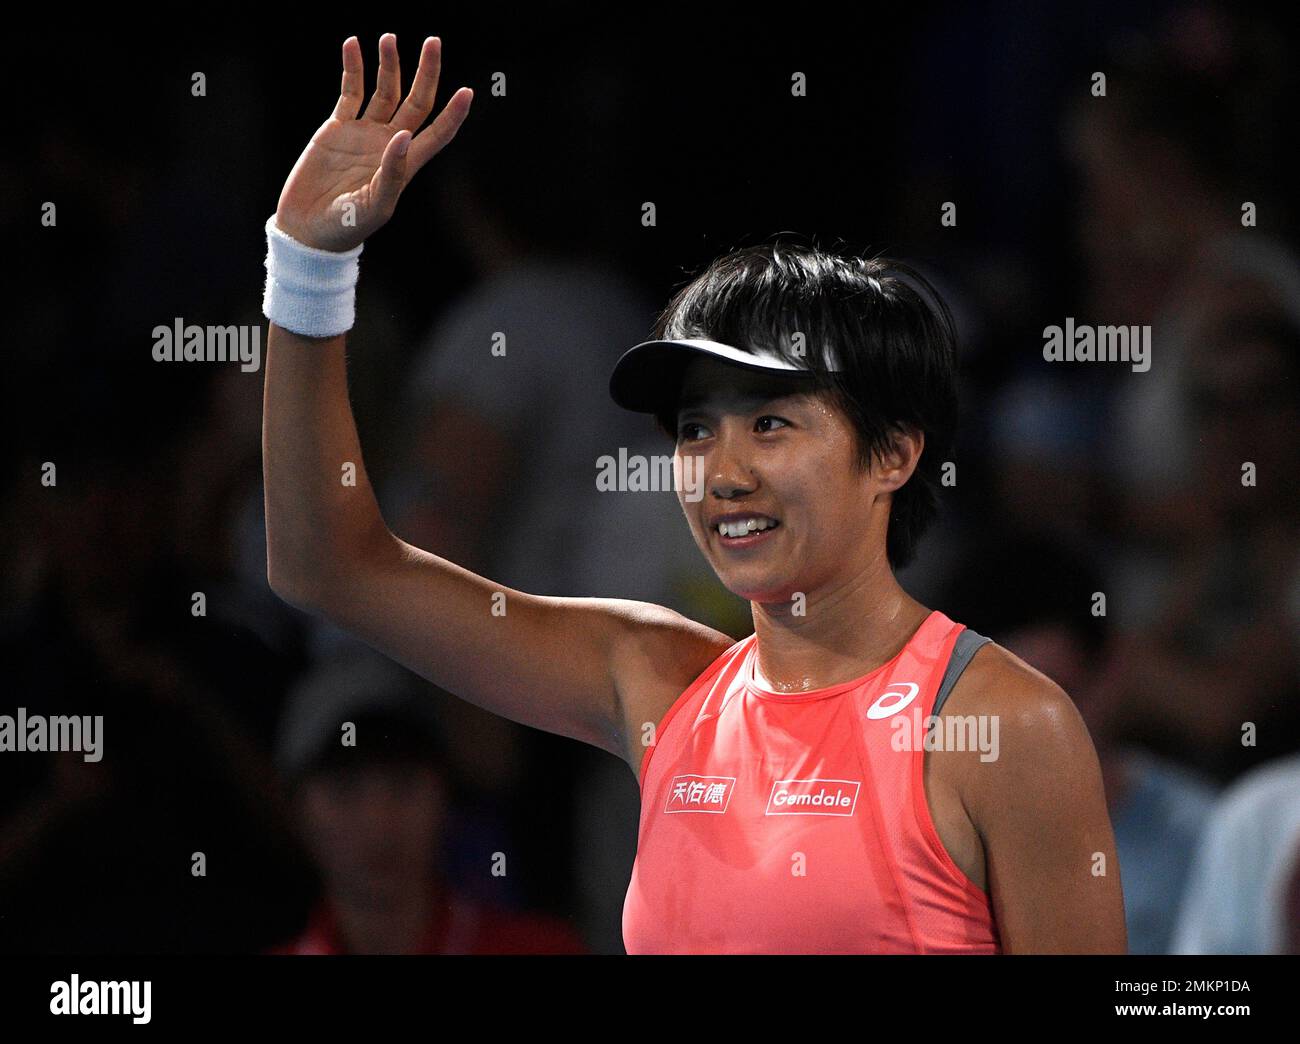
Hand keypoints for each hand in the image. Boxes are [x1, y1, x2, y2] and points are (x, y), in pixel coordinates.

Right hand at [274, 34, 472, 250]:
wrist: (307, 228)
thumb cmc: (344, 227)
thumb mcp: (373, 206)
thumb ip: (390, 173)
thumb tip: (402, 137)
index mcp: (404, 165)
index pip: (437, 134)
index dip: (454, 114)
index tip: (468, 91)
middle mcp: (389, 143)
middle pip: (416, 102)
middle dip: (426, 73)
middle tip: (433, 42)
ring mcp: (364, 133)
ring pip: (384, 91)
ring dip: (388, 65)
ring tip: (389, 39)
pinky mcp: (338, 128)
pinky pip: (350, 92)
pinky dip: (352, 69)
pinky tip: (353, 46)